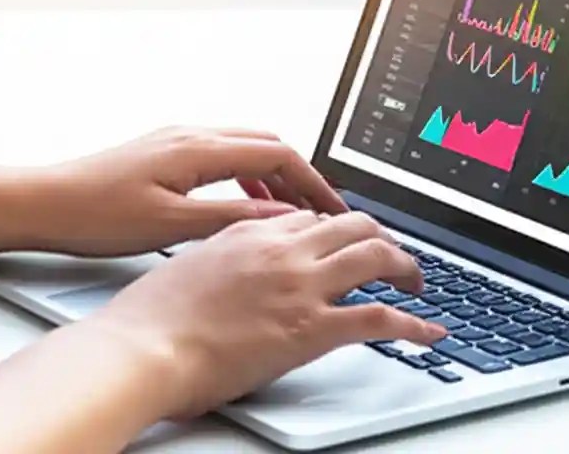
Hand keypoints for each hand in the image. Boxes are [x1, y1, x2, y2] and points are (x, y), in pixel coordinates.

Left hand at [29, 126, 348, 256]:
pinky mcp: (164, 153)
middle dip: (301, 176)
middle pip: (268, 146)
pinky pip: (223, 156)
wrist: (41, 203)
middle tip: (320, 211)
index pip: (278, 155)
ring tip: (289, 213)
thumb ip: (233, 219)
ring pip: (246, 150)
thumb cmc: (94, 215)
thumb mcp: (171, 226)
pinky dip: (247, 178)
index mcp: (199, 149)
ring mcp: (177, 141)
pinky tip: (242, 205)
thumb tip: (282, 218)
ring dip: (274, 177)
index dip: (313, 182)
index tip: (332, 209)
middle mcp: (192, 135)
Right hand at [85, 210, 445, 418]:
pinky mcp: (311, 328)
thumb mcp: (187, 268)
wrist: (139, 350)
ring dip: (405, 267)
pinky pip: (379, 318)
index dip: (336, 231)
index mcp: (250, 234)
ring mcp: (300, 286)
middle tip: (392, 257)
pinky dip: (413, 324)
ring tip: (416, 283)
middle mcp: (282, 250)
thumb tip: (232, 273)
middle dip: (382, 238)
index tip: (346, 244)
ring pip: (376, 255)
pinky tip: (428, 332)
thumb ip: (221, 260)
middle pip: (353, 224)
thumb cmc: (148, 321)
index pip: (311, 218)